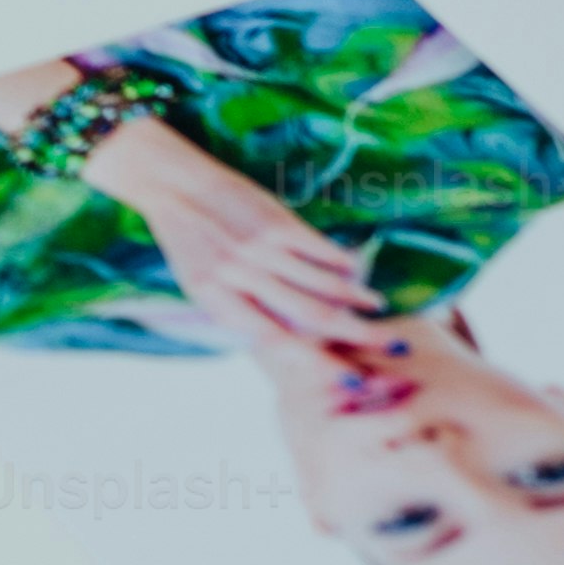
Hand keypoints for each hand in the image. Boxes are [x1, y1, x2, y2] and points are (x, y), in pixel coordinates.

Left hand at [90, 120, 384, 345]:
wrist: (172, 185)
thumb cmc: (189, 242)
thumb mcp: (201, 287)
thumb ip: (239, 314)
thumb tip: (285, 344)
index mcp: (218, 303)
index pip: (278, 344)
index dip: (319, 364)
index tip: (350, 379)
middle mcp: (240, 279)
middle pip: (311, 318)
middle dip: (355, 336)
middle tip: (391, 346)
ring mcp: (258, 249)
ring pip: (322, 285)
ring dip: (357, 299)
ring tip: (377, 308)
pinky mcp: (273, 221)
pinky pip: (319, 249)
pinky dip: (342, 262)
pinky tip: (356, 270)